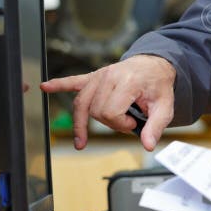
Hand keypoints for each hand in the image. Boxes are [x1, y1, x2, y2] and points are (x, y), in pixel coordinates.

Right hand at [40, 54, 175, 150]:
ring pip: (82, 104)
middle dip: (110, 122)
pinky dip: (59, 85)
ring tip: (81, 140)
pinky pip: (73, 82)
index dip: (121, 124)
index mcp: (128, 82)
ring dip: (85, 121)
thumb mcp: (165, 106)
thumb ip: (156, 126)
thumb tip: (147, 145)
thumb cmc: (158, 85)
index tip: (134, 122)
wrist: (155, 65)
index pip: (111, 112)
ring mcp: (100, 75)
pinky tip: (45, 87)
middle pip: (96, 110)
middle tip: (127, 120)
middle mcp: (110, 76)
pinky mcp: (94, 76)